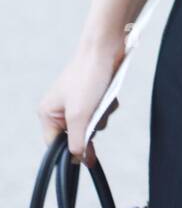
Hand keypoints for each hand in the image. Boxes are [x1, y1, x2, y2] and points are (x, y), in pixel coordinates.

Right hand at [37, 36, 123, 167]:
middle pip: (77, 136)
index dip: (71, 151)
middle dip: (91, 127)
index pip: (55, 145)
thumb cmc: (88, 76)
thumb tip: (78, 159)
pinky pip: (102, 112)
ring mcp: (77, 102)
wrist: (106, 49)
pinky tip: (108, 94)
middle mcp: (60, 109)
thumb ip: (76, 141)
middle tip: (95, 114)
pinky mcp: (93, 96)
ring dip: (101, 115)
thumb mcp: (79, 115)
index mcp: (48, 113)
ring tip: (101, 99)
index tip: (88, 156)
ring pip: (92, 124)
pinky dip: (108, 106)